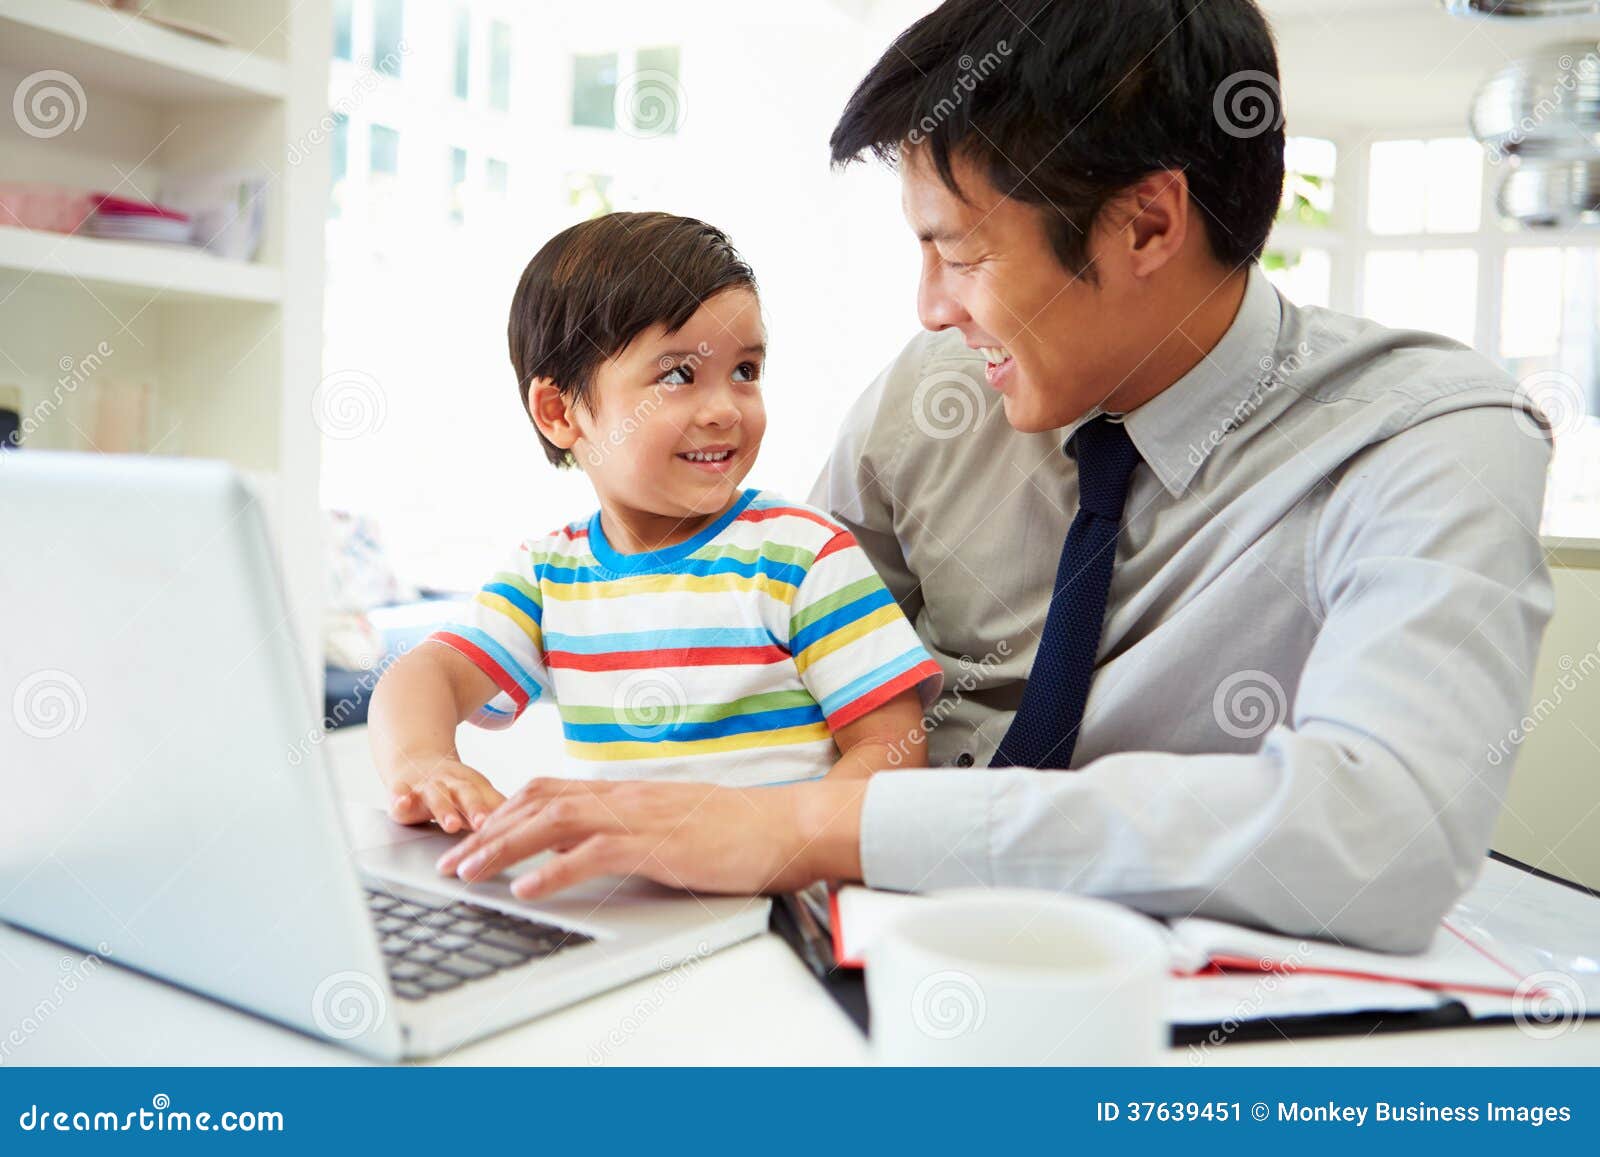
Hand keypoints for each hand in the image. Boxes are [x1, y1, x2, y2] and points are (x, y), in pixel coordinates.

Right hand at [387, 757, 505, 832]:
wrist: (416, 759)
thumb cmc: (453, 785)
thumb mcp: (477, 792)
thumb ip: (496, 806)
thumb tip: (529, 822)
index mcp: (474, 786)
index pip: (489, 799)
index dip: (500, 812)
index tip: (511, 825)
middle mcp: (451, 784)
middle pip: (466, 794)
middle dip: (475, 809)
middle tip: (484, 824)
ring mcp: (426, 785)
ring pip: (436, 795)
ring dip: (444, 809)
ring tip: (451, 824)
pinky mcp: (401, 788)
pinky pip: (399, 792)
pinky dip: (399, 798)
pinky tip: (401, 803)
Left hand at [433, 777, 867, 899]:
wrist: (787, 826)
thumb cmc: (738, 830)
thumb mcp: (671, 824)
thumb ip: (629, 829)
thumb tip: (590, 848)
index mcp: (626, 792)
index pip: (550, 790)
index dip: (504, 809)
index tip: (473, 832)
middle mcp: (624, 797)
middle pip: (538, 803)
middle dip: (486, 831)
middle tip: (450, 859)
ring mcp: (639, 818)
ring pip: (553, 824)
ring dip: (503, 848)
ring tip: (468, 872)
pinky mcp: (657, 845)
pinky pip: (594, 855)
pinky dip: (554, 872)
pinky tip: (527, 890)